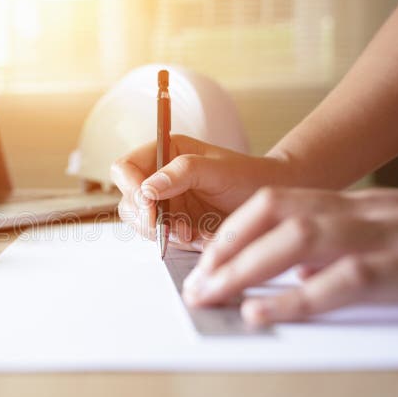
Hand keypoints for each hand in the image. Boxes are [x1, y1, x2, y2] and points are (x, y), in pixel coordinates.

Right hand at [110, 135, 293, 249]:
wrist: (271, 198)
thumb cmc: (248, 176)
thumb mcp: (218, 169)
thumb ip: (181, 173)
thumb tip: (147, 189)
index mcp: (164, 153)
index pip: (125, 169)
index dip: (131, 188)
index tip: (150, 206)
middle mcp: (159, 178)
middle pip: (128, 202)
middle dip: (148, 219)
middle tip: (174, 228)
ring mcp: (165, 204)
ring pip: (143, 225)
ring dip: (166, 234)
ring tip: (194, 232)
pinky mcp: (175, 226)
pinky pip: (164, 240)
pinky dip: (180, 243)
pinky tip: (201, 237)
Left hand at [183, 187, 397, 324]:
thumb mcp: (395, 232)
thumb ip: (345, 245)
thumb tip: (296, 272)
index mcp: (359, 204)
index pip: (277, 202)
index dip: (233, 230)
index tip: (206, 260)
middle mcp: (369, 211)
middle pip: (277, 216)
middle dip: (227, 250)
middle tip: (196, 286)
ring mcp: (395, 235)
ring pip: (301, 238)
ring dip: (247, 269)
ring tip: (213, 296)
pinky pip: (347, 279)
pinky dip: (298, 298)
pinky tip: (263, 313)